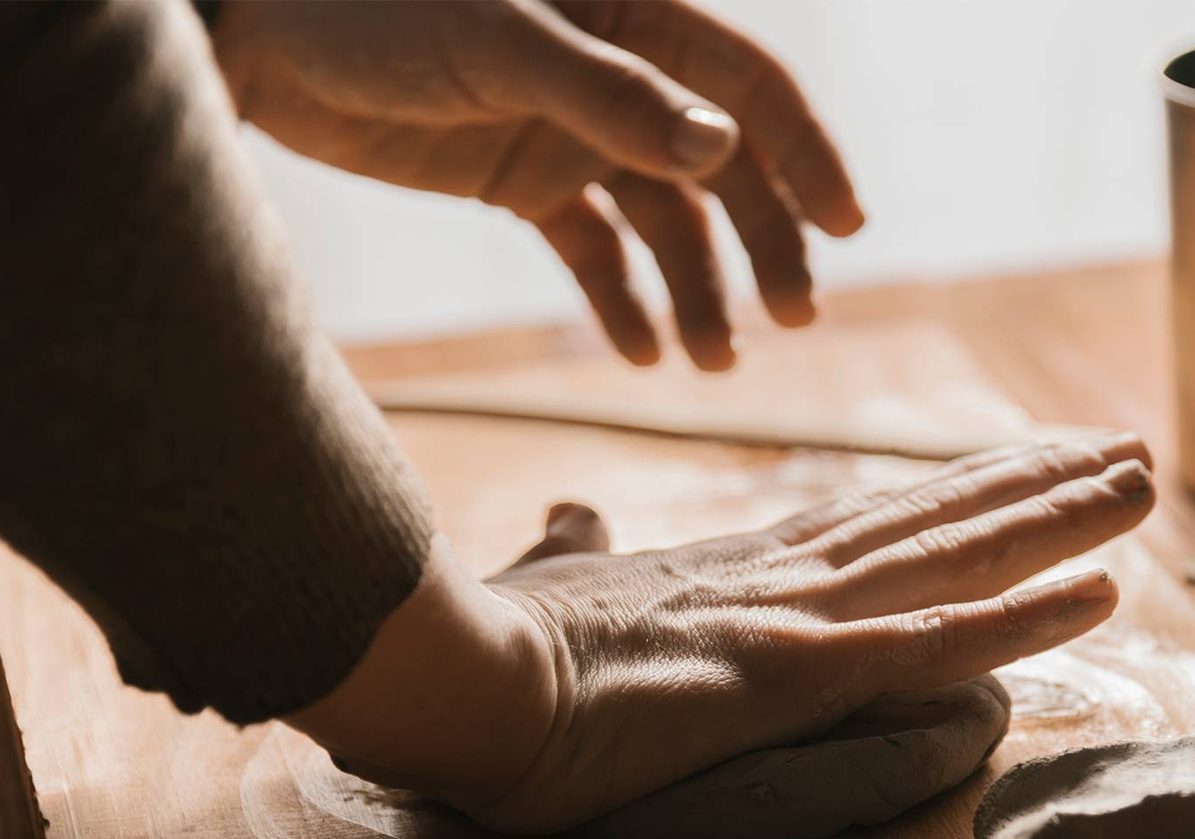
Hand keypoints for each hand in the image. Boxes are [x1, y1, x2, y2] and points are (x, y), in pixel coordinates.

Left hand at [212, 0, 863, 369]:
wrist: (261, 43)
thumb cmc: (374, 12)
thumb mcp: (498, 44)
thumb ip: (610, 94)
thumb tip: (724, 148)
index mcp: (634, 15)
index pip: (748, 84)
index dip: (806, 151)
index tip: (848, 226)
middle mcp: (619, 76)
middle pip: (724, 164)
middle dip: (765, 240)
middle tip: (795, 317)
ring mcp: (573, 131)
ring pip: (666, 218)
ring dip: (699, 288)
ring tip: (715, 361)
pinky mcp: (524, 180)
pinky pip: (596, 250)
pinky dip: (623, 300)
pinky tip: (645, 353)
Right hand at [288, 436, 1153, 833]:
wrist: (458, 681)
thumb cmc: (503, 646)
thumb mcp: (556, 586)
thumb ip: (581, 546)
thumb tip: (574, 512)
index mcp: (744, 566)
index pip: (879, 517)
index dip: (961, 489)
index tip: (1030, 460)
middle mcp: (789, 574)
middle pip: (936, 519)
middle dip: (1038, 483)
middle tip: (1123, 448)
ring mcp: (796, 617)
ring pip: (954, 558)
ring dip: (1057, 521)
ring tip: (1141, 482)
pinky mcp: (792, 673)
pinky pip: (931, 640)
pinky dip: (1021, 613)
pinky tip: (1098, 588)